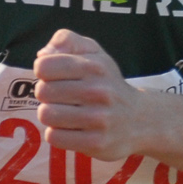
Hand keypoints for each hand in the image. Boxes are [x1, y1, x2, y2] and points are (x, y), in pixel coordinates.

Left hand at [33, 30, 155, 161]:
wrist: (140, 120)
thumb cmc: (108, 84)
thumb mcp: (94, 54)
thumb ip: (67, 41)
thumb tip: (42, 54)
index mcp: (94, 66)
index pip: (44, 66)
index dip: (44, 71)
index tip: (55, 76)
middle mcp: (98, 91)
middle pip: (42, 91)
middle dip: (46, 94)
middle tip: (61, 97)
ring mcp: (98, 119)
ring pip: (46, 115)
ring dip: (51, 115)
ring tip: (65, 113)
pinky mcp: (96, 143)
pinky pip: (54, 137)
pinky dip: (58, 133)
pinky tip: (72, 129)